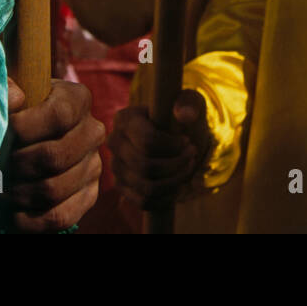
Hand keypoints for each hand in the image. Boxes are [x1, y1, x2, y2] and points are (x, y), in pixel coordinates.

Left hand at [4, 78, 104, 232]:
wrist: (24, 134)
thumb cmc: (13, 107)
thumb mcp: (7, 86)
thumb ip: (5, 84)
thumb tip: (15, 100)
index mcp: (77, 99)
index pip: (59, 115)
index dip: (26, 127)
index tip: (3, 132)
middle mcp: (92, 131)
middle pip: (55, 156)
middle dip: (17, 165)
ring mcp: (93, 165)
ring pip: (55, 189)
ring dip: (19, 193)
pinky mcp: (88, 196)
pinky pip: (61, 217)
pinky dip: (30, 220)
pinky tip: (12, 212)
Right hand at [109, 90, 210, 209]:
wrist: (170, 135)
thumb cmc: (178, 117)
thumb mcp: (187, 104)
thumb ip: (189, 103)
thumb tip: (185, 114)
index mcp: (124, 118)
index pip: (147, 140)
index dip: (173, 146)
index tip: (188, 142)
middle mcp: (113, 142)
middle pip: (145, 166)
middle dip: (176, 165)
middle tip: (192, 156)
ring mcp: (115, 167)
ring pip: (146, 187)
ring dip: (175, 181)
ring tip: (188, 169)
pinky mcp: (121, 186)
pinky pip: (143, 202)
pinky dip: (166, 198)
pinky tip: (178, 185)